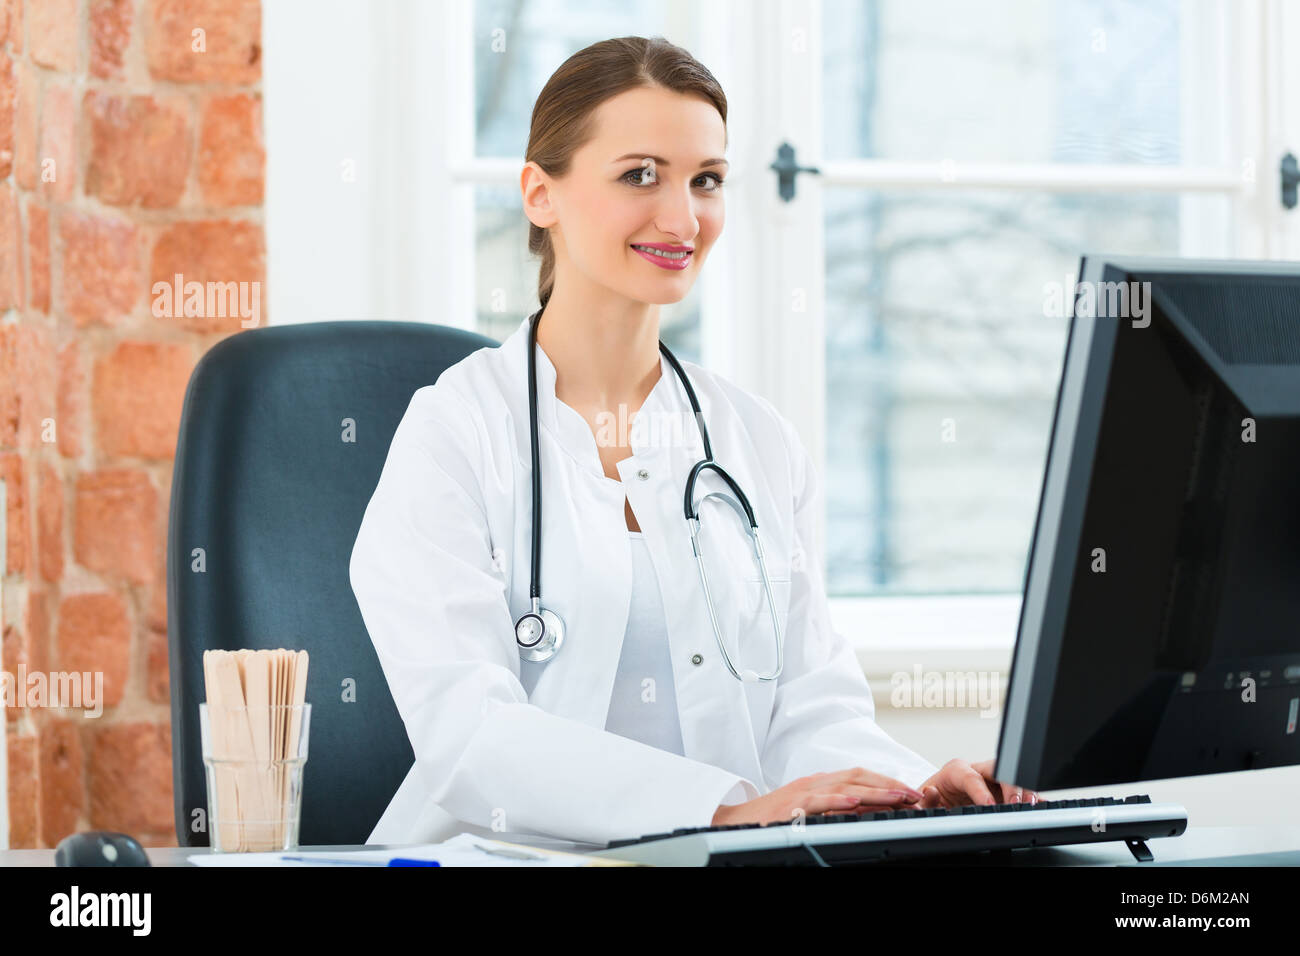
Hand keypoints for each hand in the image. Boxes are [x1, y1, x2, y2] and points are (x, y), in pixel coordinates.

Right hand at [713, 768, 924, 826]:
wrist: (734, 822)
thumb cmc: (770, 819)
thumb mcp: (806, 811)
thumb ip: (833, 809)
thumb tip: (865, 813)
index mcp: (819, 783)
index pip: (859, 775)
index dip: (887, 781)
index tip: (911, 791)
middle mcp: (814, 782)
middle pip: (858, 775)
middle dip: (890, 783)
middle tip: (916, 794)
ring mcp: (803, 792)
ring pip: (845, 785)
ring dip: (875, 790)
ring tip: (899, 797)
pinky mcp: (791, 806)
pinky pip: (820, 800)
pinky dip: (840, 800)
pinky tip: (857, 802)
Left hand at [916, 758, 1039, 808]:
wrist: (939, 801)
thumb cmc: (932, 800)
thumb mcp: (921, 801)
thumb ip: (924, 800)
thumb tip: (930, 792)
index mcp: (955, 771)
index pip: (970, 777)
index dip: (981, 791)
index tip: (989, 806)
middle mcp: (976, 771)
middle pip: (998, 769)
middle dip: (1009, 785)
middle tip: (1016, 804)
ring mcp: (992, 780)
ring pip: (1013, 778)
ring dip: (1024, 791)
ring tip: (1031, 806)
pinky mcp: (1003, 791)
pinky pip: (1021, 791)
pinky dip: (1032, 798)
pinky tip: (1041, 806)